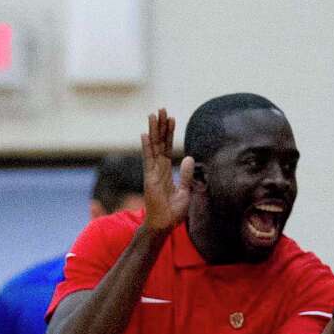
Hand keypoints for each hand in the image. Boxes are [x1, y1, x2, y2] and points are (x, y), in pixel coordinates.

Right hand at [140, 109, 194, 232]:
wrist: (164, 225)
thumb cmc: (173, 211)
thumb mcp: (186, 190)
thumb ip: (186, 174)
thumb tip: (189, 157)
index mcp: (166, 171)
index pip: (167, 147)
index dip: (169, 133)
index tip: (171, 118)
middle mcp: (157, 169)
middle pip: (159, 143)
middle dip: (161, 126)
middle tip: (161, 109)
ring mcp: (152, 173)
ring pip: (153, 147)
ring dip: (153, 131)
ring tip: (153, 114)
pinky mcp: (149, 179)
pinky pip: (148, 160)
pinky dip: (147, 147)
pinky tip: (144, 135)